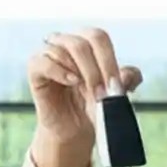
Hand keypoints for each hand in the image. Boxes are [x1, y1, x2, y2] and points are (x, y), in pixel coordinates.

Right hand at [26, 27, 143, 149]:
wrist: (74, 129)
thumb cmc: (94, 105)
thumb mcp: (115, 93)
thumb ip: (126, 80)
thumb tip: (131, 75)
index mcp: (87, 42)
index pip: (99, 37)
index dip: (108, 60)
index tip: (115, 86)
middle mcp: (67, 43)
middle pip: (83, 41)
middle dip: (96, 69)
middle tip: (103, 93)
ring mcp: (49, 54)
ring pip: (64, 49)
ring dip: (81, 73)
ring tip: (88, 93)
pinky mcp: (35, 70)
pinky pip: (43, 61)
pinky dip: (59, 70)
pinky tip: (71, 82)